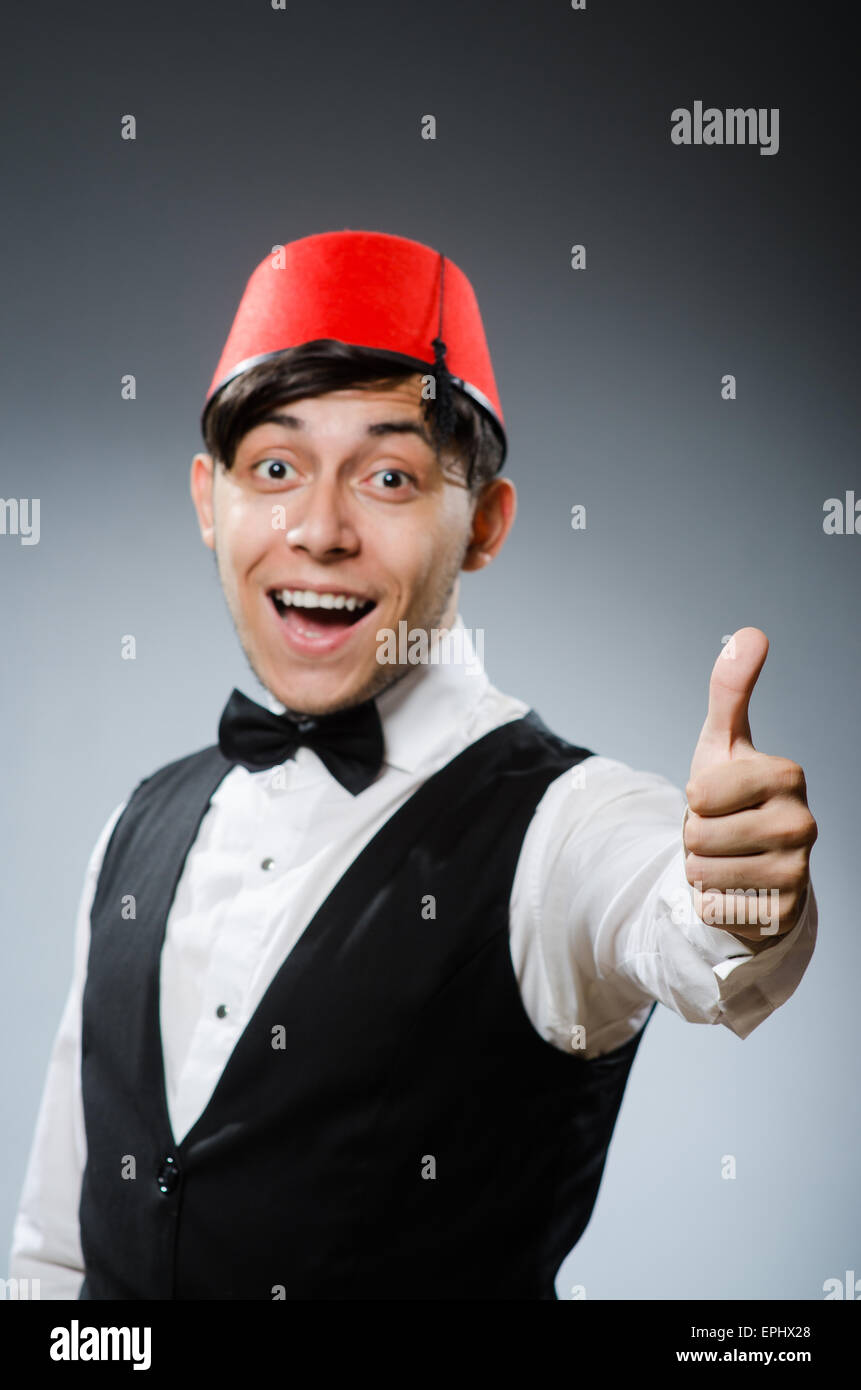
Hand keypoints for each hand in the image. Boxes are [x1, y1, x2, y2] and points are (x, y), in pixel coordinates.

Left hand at [683, 628, 817, 945]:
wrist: (746, 863)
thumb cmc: (731, 797)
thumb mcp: (722, 743)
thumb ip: (730, 689)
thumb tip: (750, 634)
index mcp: (787, 776)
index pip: (701, 793)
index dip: (693, 798)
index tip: (715, 797)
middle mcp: (803, 823)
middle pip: (699, 835)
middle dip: (693, 836)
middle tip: (717, 832)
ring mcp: (798, 872)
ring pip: (704, 874)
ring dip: (700, 869)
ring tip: (724, 858)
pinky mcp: (783, 915)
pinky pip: (714, 910)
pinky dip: (710, 903)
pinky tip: (733, 889)